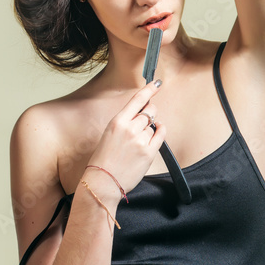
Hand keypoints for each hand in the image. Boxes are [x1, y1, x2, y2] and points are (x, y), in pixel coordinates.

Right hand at [84, 81, 165, 202]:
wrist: (103, 181)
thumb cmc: (103, 159)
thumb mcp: (109, 134)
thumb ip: (126, 123)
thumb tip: (143, 115)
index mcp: (117, 122)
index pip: (137, 100)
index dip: (149, 90)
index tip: (157, 83)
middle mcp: (130, 128)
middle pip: (150, 111)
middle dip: (150, 113)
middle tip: (146, 119)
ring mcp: (140, 140)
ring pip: (154, 125)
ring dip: (150, 128)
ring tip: (139, 140)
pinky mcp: (149, 152)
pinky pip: (161, 134)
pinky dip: (160, 131)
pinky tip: (156, 132)